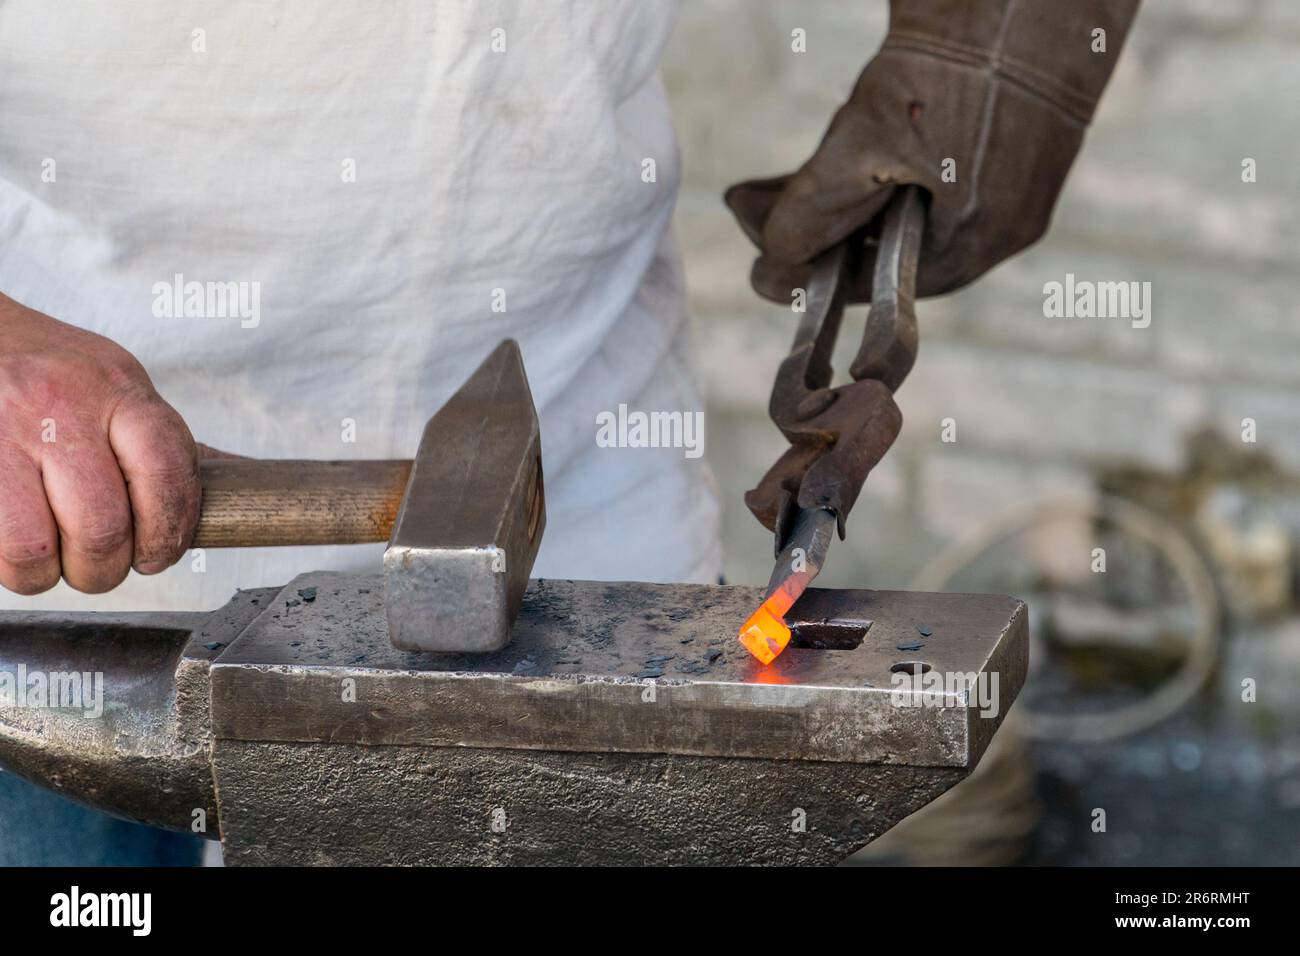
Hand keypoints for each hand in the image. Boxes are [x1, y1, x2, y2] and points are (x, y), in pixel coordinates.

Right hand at [0, 294, 200, 593]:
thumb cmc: (48, 372)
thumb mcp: (115, 384)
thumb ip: (159, 441)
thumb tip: (242, 485)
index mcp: (117, 388)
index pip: (166, 469)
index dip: (169, 530)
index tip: (158, 552)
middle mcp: (61, 405)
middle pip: (103, 525)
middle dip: (107, 567)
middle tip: (100, 565)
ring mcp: (4, 433)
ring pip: (38, 547)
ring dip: (51, 574)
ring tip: (53, 559)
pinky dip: (10, 565)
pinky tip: (16, 545)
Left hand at [727, 0, 1138, 302]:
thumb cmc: (952, 60)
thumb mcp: (863, 138)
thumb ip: (814, 207)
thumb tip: (773, 259)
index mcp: (974, 239)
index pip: (878, 284)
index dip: (812, 276)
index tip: (760, 268)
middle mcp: (1003, 228)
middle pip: (892, 253)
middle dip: (821, 233)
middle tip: (760, 213)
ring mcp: (1016, 192)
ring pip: (910, 218)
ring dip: (845, 204)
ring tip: (782, 184)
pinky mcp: (1016, 155)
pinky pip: (937, 189)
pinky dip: (884, 178)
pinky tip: (840, 156)